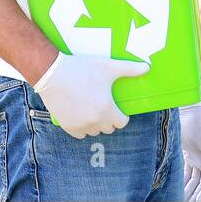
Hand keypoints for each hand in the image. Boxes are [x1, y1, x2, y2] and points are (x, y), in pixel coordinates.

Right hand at [33, 53, 149, 138]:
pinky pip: (80, 134)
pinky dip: (82, 128)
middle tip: (104, 106)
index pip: (122, 123)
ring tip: (92, 109)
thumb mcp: (108, 67)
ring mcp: (80, 125)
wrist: (52, 74)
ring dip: (96, 124)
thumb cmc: (82, 69)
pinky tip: (81, 115)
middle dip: (109, 119)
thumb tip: (147, 68)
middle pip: (108, 128)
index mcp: (106, 109)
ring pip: (94, 132)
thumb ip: (129, 69)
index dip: (121, 116)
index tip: (117, 108)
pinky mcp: (67, 126)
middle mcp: (94, 121)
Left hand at [178, 101, 200, 201]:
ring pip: (193, 180)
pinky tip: (176, 188)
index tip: (197, 201)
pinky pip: (185, 173)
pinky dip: (182, 181)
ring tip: (180, 199)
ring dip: (188, 189)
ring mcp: (197, 159)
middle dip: (195, 194)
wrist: (190, 112)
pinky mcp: (187, 155)